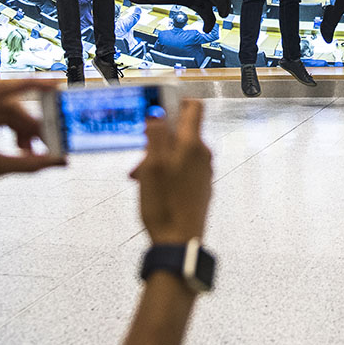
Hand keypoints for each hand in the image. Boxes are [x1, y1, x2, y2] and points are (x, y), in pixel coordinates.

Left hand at [0, 80, 64, 217]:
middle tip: (49, 140)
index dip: (32, 85)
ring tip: (34, 152)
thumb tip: (60, 161)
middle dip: (30, 124)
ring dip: (22, 131)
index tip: (54, 86)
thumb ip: (29, 164)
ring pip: (6, 114)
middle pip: (9, 106)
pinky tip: (22, 149)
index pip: (3, 89)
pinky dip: (12, 133)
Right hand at [130, 99, 211, 242]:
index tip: (156, 107)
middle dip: (158, 137)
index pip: (194, 106)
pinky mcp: (200, 186)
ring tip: (141, 176)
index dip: (175, 101)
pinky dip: (165, 170)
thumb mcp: (152, 165)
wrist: (178, 243)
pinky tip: (151, 187)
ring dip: (158, 156)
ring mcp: (203, 171)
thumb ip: (156, 134)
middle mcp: (203, 155)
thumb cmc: (164, 207)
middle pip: (181, 130)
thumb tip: (157, 111)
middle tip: (140, 153)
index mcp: (192, 144)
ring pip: (178, 151)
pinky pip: (181, 168)